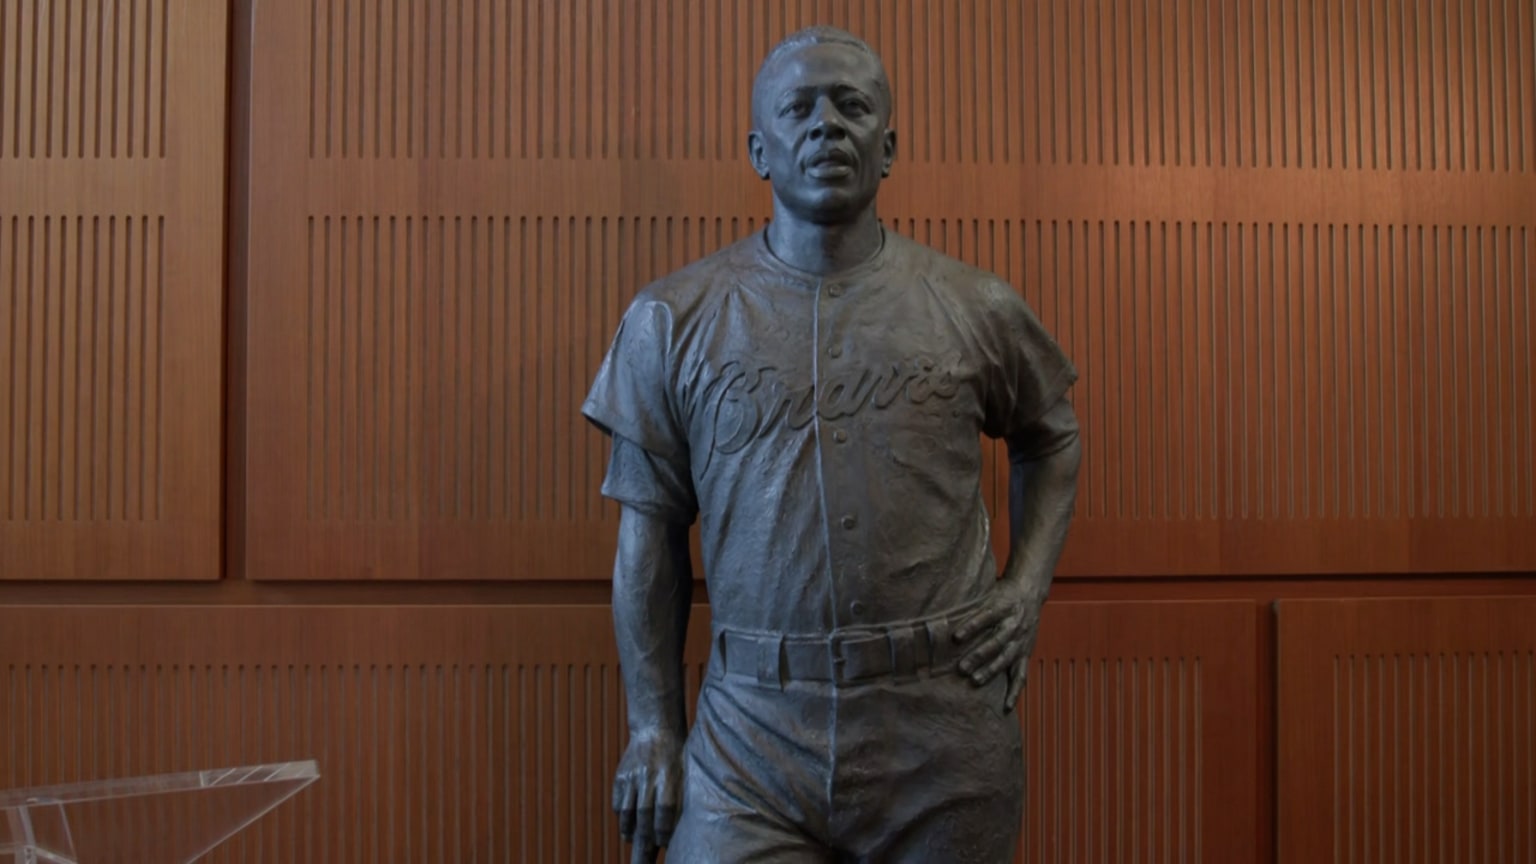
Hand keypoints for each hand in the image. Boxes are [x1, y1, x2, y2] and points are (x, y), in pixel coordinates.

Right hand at [613, 729, 684, 863]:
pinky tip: (628, 826)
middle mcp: (648, 776)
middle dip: (644, 841)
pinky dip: (622, 817)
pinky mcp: (620, 776)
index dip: (662, 830)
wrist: (656, 727)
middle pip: (644, 814)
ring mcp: (631, 776)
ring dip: (630, 831)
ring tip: (633, 842)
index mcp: (669, 774)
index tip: (664, 844)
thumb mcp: (687, 771)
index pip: (664, 808)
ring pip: (627, 811)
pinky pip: (618, 803)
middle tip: (644, 862)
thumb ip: (682, 798)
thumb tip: (680, 832)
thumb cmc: (679, 754)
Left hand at [953, 582, 1044, 711]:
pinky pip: (1021, 675)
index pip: (987, 616)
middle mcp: (1014, 624)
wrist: (1028, 592)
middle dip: (979, 655)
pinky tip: (1006, 706)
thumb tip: (939, 609)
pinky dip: (1014, 691)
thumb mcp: (986, 592)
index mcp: (1003, 606)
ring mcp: (1021, 641)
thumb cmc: (1001, 593)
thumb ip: (969, 604)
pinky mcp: (1025, 653)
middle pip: (996, 642)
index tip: (956, 637)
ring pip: (1006, 658)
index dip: (972, 626)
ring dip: (991, 671)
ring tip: (975, 680)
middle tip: (961, 668)